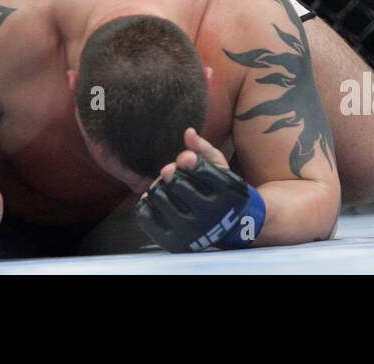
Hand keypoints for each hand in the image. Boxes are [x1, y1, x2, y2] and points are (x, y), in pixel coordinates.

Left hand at [136, 130, 252, 252]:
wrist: (226, 228)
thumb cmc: (219, 191)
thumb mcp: (219, 168)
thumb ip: (204, 148)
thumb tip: (188, 132)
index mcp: (228, 194)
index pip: (199, 168)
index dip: (188, 160)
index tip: (185, 160)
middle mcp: (211, 216)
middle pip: (177, 182)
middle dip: (171, 173)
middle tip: (172, 173)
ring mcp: (192, 232)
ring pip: (160, 197)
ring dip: (159, 187)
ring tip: (166, 188)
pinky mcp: (173, 242)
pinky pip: (146, 216)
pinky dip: (146, 204)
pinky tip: (154, 200)